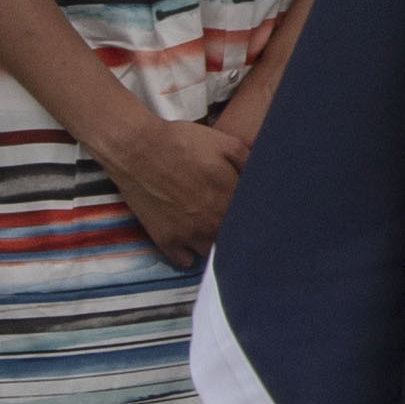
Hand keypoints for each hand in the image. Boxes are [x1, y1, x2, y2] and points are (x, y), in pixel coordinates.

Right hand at [109, 112, 243, 264]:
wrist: (137, 148)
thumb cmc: (182, 142)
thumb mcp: (226, 143)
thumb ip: (250, 165)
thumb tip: (267, 182)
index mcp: (230, 200)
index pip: (253, 221)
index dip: (252, 216)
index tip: (251, 211)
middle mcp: (213, 223)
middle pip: (234, 240)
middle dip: (236, 232)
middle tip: (230, 219)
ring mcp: (189, 235)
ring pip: (212, 252)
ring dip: (214, 243)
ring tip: (210, 229)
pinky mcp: (165, 241)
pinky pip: (185, 261)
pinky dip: (189, 254)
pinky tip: (190, 239)